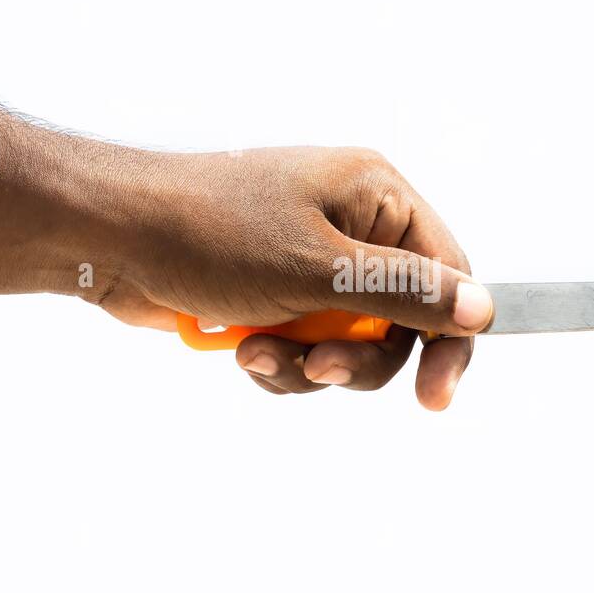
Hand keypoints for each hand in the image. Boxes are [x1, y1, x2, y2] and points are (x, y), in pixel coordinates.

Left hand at [94, 147, 491, 409]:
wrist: (110, 237)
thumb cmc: (209, 233)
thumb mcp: (318, 268)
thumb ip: (406, 292)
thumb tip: (483, 308)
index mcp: (375, 196)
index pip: (447, 272)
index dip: (448, 336)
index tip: (434, 396)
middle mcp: (352, 225)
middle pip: (400, 320)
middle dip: (357, 358)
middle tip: (319, 371)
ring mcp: (313, 260)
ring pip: (352, 344)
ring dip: (309, 364)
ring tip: (259, 355)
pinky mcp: (278, 293)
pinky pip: (308, 348)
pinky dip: (280, 362)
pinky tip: (239, 350)